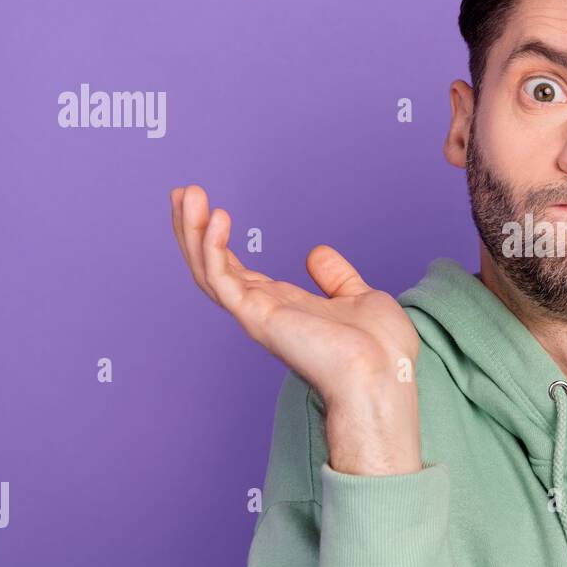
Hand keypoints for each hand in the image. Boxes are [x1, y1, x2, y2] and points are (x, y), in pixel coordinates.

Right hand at [169, 184, 421, 474]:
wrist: (385, 374)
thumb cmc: (380, 350)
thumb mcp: (359, 298)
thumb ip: (335, 277)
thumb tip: (316, 254)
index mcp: (284, 306)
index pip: (236, 270)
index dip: (217, 240)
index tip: (207, 205)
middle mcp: (264, 311)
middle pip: (212, 267)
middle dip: (193, 230)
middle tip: (181, 193)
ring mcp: (257, 315)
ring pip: (208, 271)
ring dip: (192, 232)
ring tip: (185, 194)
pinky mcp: (257, 317)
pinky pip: (221, 279)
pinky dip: (213, 247)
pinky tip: (216, 218)